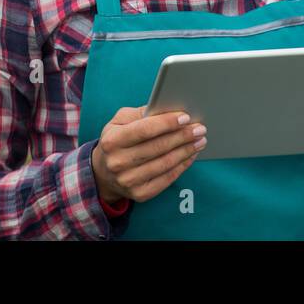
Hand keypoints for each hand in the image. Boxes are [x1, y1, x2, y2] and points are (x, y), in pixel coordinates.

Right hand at [90, 106, 207, 204]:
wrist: (104, 172)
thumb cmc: (117, 140)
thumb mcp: (120, 121)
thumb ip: (141, 113)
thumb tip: (168, 109)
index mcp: (112, 141)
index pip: (144, 130)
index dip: (167, 123)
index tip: (186, 117)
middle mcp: (117, 162)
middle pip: (158, 147)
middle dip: (183, 136)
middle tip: (200, 128)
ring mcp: (128, 180)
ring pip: (166, 163)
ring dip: (187, 150)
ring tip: (200, 140)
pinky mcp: (140, 194)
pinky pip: (167, 178)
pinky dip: (183, 165)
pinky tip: (191, 155)